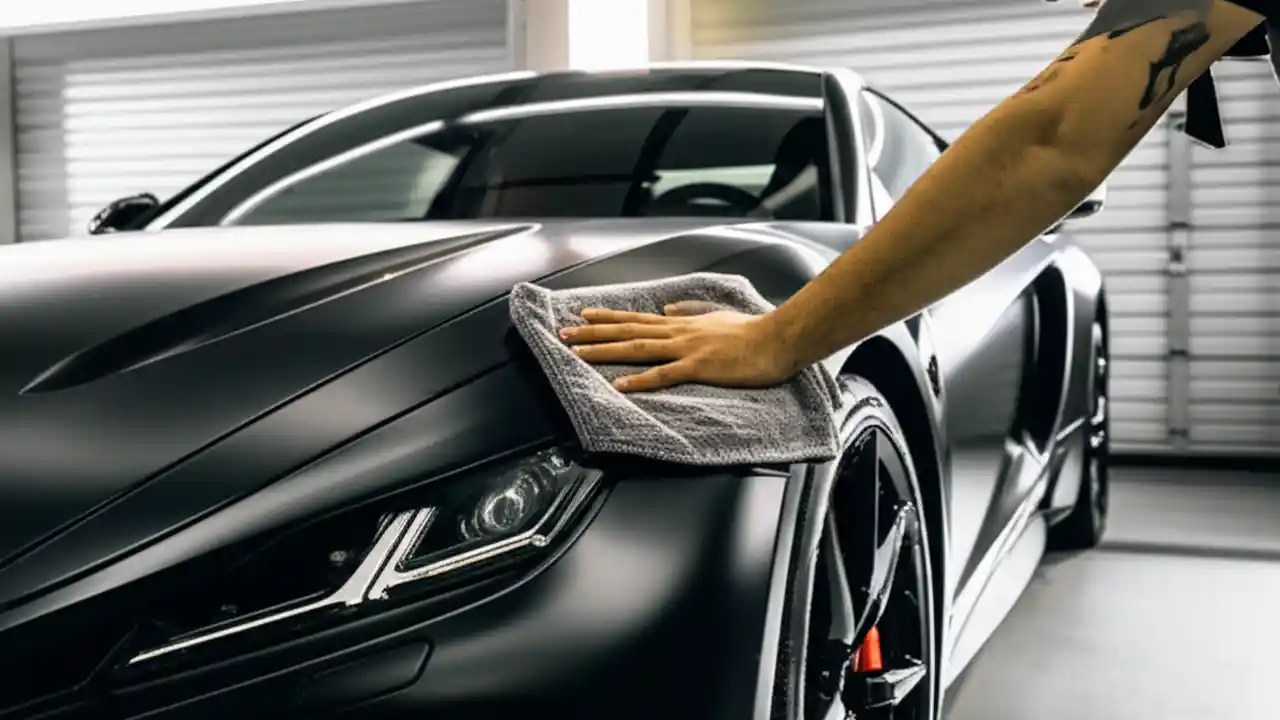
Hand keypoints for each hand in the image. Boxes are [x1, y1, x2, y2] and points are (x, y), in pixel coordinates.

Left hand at [559, 301, 799, 392]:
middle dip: (593, 332)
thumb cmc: (751, 331)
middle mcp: (678, 332)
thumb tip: (668, 308)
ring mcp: (686, 348)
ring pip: (637, 348)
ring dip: (606, 351)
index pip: (637, 318)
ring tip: (578, 353)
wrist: (776, 339)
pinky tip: (620, 384)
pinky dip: (639, 379)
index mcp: (682, 323)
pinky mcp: (699, 366)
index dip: (608, 317)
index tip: (584, 315)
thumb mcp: (716, 314)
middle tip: (565, 333)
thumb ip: (690, 311)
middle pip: (627, 330)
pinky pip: (664, 374)